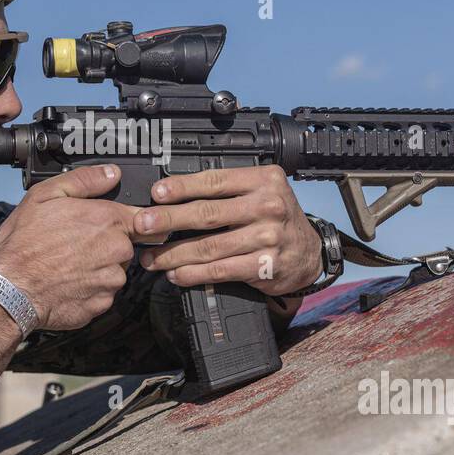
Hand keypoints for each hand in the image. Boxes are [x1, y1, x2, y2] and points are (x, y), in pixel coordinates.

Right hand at [0, 165, 137, 330]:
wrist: (9, 289)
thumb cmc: (23, 244)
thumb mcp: (44, 195)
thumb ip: (84, 180)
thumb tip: (110, 173)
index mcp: (106, 219)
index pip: (139, 214)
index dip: (123, 218)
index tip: (107, 223)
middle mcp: (116, 249)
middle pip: (126, 243)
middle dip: (105, 243)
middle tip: (75, 243)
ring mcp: (111, 279)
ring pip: (115, 269)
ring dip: (98, 266)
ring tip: (68, 264)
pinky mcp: (103, 303)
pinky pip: (104, 292)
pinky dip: (90, 288)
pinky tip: (68, 281)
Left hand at [132, 165, 322, 295]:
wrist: (310, 253)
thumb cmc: (277, 218)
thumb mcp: (261, 191)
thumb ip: (227, 190)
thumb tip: (174, 195)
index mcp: (263, 180)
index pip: (215, 180)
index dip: (182, 187)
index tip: (156, 193)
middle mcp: (267, 206)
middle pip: (207, 213)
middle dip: (169, 220)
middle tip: (143, 225)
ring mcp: (267, 237)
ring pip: (209, 246)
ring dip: (174, 254)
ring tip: (151, 257)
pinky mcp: (265, 266)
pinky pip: (220, 270)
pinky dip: (194, 274)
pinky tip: (176, 274)